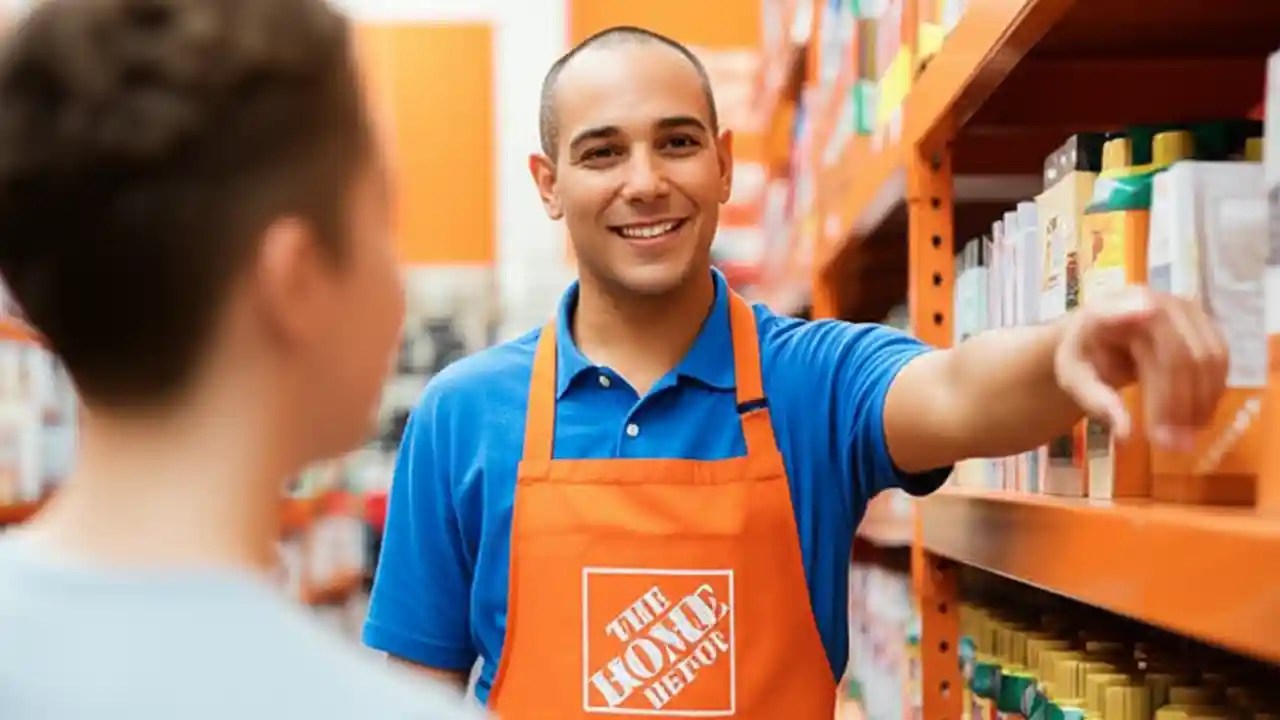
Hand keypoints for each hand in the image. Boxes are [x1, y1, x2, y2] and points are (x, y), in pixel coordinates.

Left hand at [1053, 286, 1227, 449]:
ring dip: (1199, 403)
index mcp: (1107, 309)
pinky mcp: (1202, 323)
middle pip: (1177, 353)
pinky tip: (1198, 421)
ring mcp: (1181, 309)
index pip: (1127, 312)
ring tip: (1183, 440)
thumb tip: (1126, 435)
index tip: (1147, 315)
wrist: (1100, 337)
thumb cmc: (1084, 358)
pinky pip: (1218, 360)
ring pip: (1206, 358)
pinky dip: (1211, 392)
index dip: (1139, 313)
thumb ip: (1096, 402)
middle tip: (1169, 445)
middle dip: (1177, 403)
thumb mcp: (1075, 380)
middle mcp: (1150, 299)